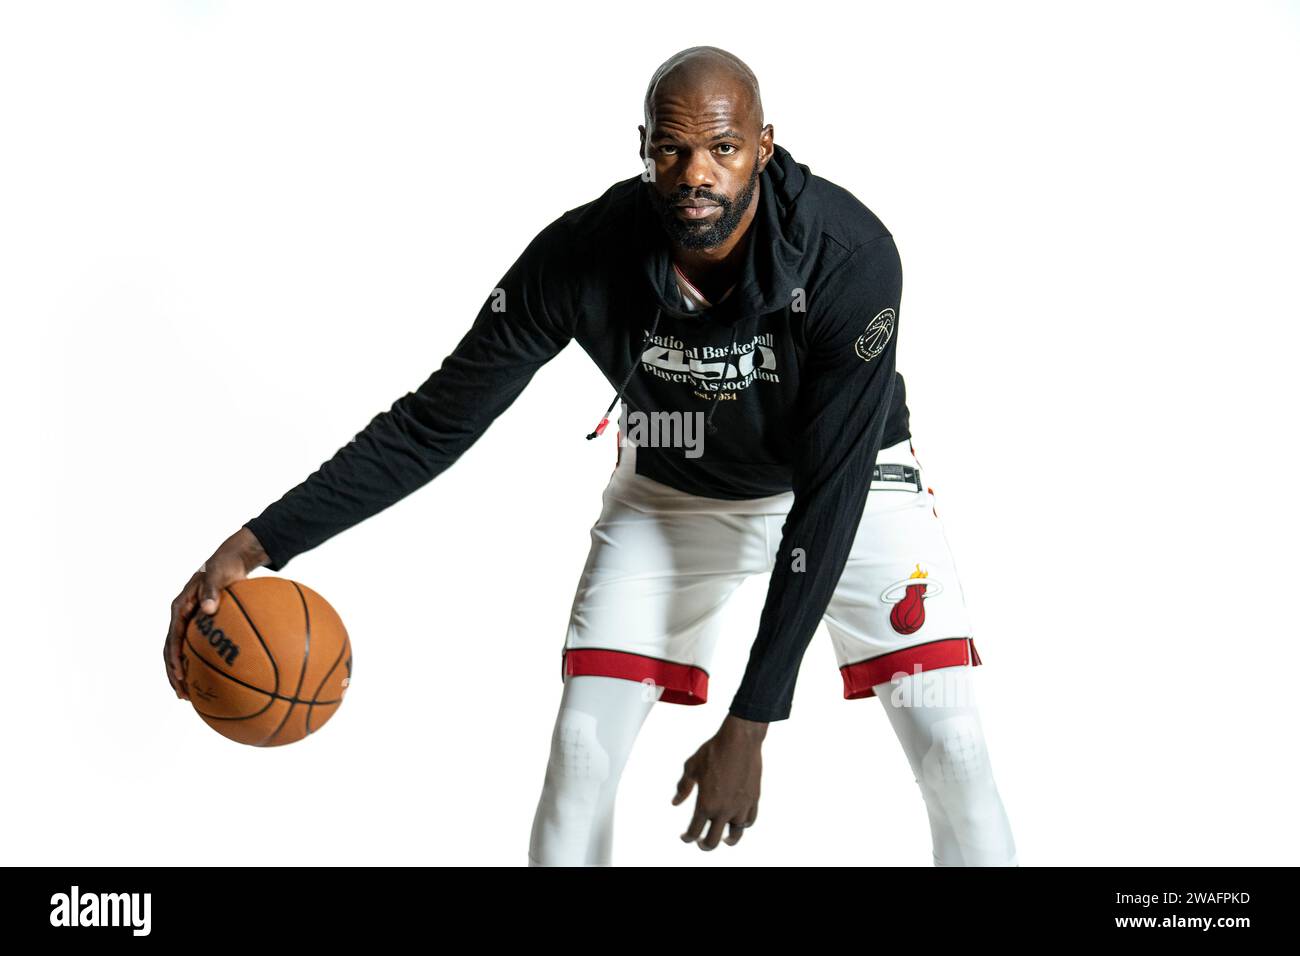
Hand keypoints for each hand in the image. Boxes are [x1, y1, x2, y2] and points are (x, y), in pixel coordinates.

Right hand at [164, 527, 269, 700]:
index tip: (180, 674)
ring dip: (181, 675)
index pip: (172, 637)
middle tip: (182, 695)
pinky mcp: (199, 626)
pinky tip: (208, 681)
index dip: (174, 657)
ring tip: (188, 696)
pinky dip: (197, 665)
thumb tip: (207, 609)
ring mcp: (188, 623)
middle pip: (170, 651)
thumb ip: (211, 590)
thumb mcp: (218, 575)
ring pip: (179, 654)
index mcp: (180, 607)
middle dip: (174, 674)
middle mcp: (180, 617)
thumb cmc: (223, 567)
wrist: (229, 562)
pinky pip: (195, 649)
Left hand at [673, 714, 767, 849]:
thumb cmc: (713, 751)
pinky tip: (739, 824)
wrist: (739, 740)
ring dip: (728, 839)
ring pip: (735, 835)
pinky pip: (749, 820)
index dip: (687, 838)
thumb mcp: (691, 768)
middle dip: (705, 845)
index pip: (694, 832)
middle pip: (713, 841)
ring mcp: (740, 806)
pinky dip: (743, 825)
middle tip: (701, 843)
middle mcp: (723, 810)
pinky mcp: (753, 799)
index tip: (685, 837)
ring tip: (724, 840)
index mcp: (705, 804)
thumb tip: (675, 802)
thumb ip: (683, 787)